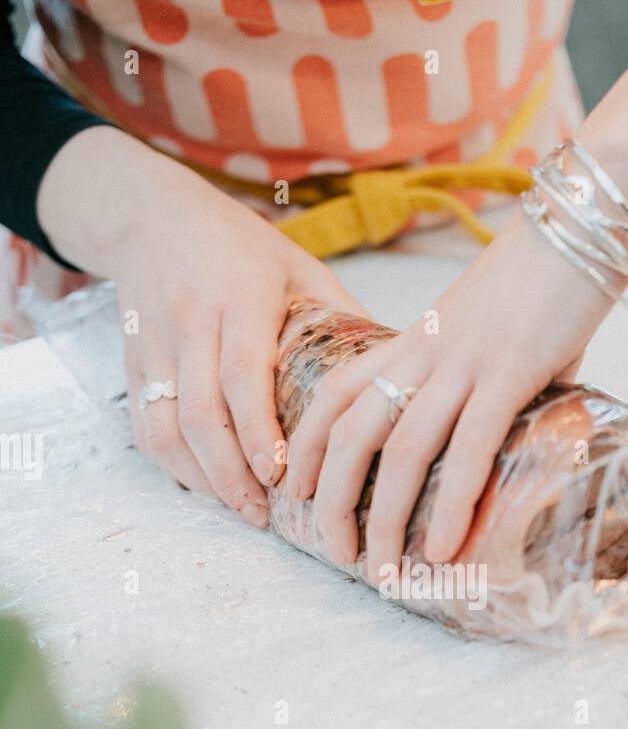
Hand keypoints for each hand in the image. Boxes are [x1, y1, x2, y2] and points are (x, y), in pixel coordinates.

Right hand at [37, 127, 367, 524]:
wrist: (151, 216)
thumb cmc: (241, 247)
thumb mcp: (299, 266)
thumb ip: (341, 317)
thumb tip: (395, 372)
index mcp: (241, 297)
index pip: (244, 374)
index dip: (259, 431)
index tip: (280, 474)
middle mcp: (192, 322)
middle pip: (202, 413)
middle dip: (231, 473)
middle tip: (262, 512)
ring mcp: (156, 344)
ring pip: (165, 427)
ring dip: (199, 478)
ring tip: (237, 506)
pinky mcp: (131, 362)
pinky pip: (145, 425)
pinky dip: (172, 464)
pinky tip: (204, 484)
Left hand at [283, 208, 615, 570]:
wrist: (585, 217)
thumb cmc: (546, 278)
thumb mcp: (496, 334)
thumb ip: (490, 383)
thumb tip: (515, 435)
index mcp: (413, 339)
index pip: (334, 393)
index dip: (305, 445)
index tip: (295, 491)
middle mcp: (423, 352)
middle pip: (351, 433)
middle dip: (333, 501)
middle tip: (337, 554)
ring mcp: (463, 361)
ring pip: (401, 450)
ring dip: (385, 519)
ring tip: (386, 572)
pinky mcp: (510, 371)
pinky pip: (469, 448)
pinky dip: (452, 505)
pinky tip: (444, 549)